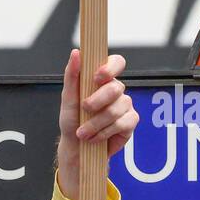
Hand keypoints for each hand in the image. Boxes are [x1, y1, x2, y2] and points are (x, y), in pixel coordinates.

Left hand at [57, 49, 138, 199]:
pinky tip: (95, 138)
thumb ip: (72, 75)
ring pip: (115, 110)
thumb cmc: (72, 120)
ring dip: (95, 123)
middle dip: (96, 102)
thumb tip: (76, 53)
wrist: (76, 147)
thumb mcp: (68, 97)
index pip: (117, 62)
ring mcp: (126, 106)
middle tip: (83, 109)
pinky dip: (104, 132)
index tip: (96, 78)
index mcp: (103, 79)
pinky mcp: (131, 122)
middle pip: (115, 88)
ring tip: (83, 133)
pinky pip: (121, 124)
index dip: (110, 67)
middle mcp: (116, 90)